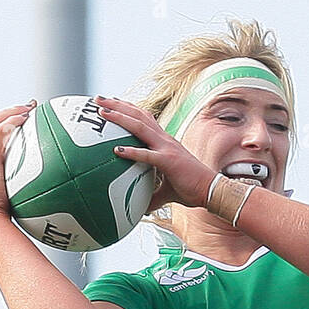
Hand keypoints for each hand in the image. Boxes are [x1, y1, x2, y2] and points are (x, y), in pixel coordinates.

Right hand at [0, 102, 34, 228]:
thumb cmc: (4, 220)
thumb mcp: (20, 204)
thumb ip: (33, 196)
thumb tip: (58, 200)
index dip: (10, 126)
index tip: (28, 121)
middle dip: (12, 112)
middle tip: (31, 108)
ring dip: (13, 112)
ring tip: (30, 107)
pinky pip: (0, 132)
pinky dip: (11, 121)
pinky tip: (26, 118)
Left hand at [94, 96, 214, 214]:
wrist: (211, 191)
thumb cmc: (192, 190)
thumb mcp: (168, 191)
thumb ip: (153, 197)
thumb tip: (141, 210)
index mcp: (165, 142)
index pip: (145, 118)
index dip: (128, 108)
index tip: (112, 102)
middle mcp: (165, 139)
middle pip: (139, 115)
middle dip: (117, 105)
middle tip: (98, 99)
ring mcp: (167, 148)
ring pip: (140, 126)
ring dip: (120, 117)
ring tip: (102, 112)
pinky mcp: (169, 162)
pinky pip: (147, 155)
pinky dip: (132, 151)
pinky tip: (117, 150)